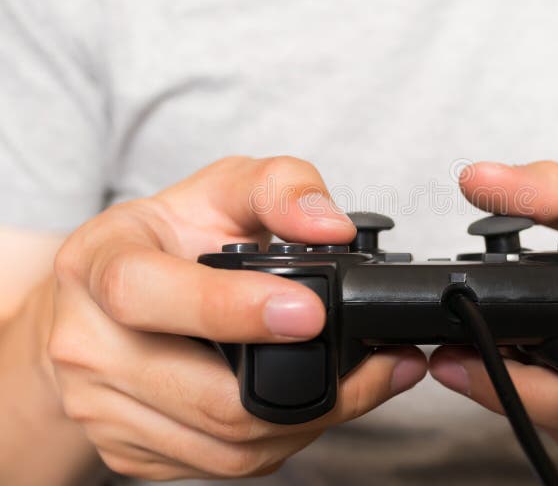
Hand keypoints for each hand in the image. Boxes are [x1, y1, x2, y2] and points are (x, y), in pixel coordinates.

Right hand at [48, 156, 426, 479]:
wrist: (108, 298)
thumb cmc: (170, 238)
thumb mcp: (222, 186)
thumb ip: (281, 187)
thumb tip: (331, 227)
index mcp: (99, 263)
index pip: (145, 293)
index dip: (229, 308)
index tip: (310, 312)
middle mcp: (87, 345)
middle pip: (205, 395)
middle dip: (312, 387)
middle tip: (383, 362)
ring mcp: (102, 409)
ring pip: (225, 445)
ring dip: (312, 422)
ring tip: (366, 385)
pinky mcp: (129, 451)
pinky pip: (220, 464)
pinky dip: (283, 441)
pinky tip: (316, 407)